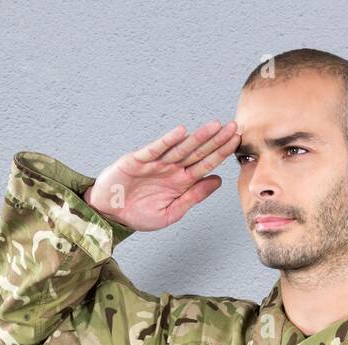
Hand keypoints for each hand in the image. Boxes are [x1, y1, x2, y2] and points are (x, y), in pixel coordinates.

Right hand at [82, 120, 240, 231]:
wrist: (109, 215)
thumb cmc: (139, 215)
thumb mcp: (171, 212)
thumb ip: (194, 197)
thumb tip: (218, 181)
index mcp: (181, 182)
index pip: (206, 164)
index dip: (221, 153)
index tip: (237, 142)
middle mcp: (171, 169)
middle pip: (198, 152)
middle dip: (216, 140)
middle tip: (234, 127)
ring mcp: (155, 163)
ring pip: (180, 148)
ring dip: (197, 137)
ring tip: (214, 126)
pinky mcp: (137, 160)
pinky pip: (155, 150)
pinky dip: (167, 141)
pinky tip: (181, 132)